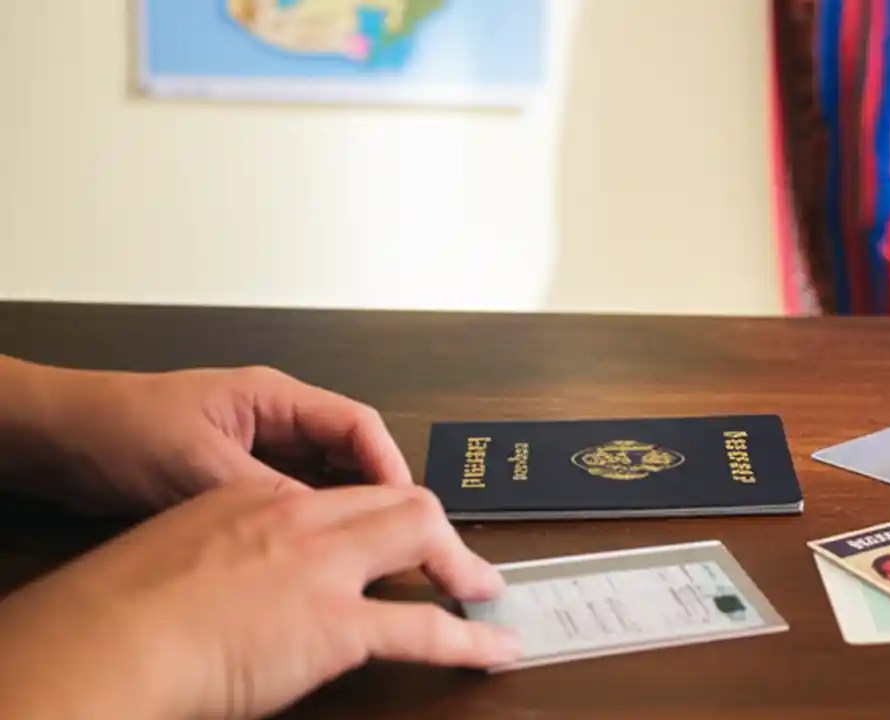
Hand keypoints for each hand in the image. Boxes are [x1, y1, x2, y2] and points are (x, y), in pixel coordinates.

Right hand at [0, 482, 518, 718]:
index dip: (379, 514)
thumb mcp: (173, 557)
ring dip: (459, 568)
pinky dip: (467, 639)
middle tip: (455, 562)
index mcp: (252, 499)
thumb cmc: (114, 614)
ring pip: (420, 538)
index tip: (392, 538)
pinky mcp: (334, 623)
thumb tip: (242, 589)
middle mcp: (297, 519)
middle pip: (395, 501)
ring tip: (484, 594)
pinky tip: (491, 648)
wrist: (103, 643)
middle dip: (434, 530)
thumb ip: (221, 558)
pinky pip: (423, 626)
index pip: (340, 492)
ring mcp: (322, 566)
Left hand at [4, 361, 410, 513]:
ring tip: (360, 547)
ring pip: (322, 481)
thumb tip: (319, 522)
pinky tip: (311, 552)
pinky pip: (289, 503)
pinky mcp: (236, 482)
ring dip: (340, 510)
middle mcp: (273, 422)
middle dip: (374, 490)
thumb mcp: (198, 463)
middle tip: (394, 533)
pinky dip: (306, 525)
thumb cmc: (118, 426)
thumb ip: (264, 492)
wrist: (60, 440)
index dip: (388, 462)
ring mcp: (256, 453)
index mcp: (273, 397)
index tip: (404, 503)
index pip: (356, 423)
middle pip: (348, 453)